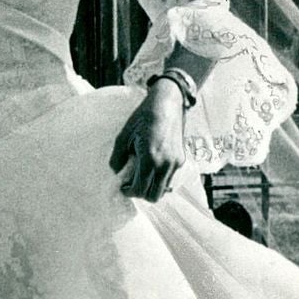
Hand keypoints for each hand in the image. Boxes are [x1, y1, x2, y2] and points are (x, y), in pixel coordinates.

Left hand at [109, 80, 187, 202]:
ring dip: (151, 187)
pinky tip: (151, 169)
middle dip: (140, 193)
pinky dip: (160, 180)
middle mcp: (166, 164)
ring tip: (141, 175)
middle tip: (131, 184)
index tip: (122, 187)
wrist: (167, 103)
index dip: (129, 192)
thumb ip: (117, 157)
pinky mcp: (181, 159)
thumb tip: (116, 172)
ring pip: (164, 189)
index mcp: (150, 159)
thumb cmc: (143, 116)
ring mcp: (176, 163)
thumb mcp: (124, 136)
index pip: (140, 189)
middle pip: (154, 196)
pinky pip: (170, 178)